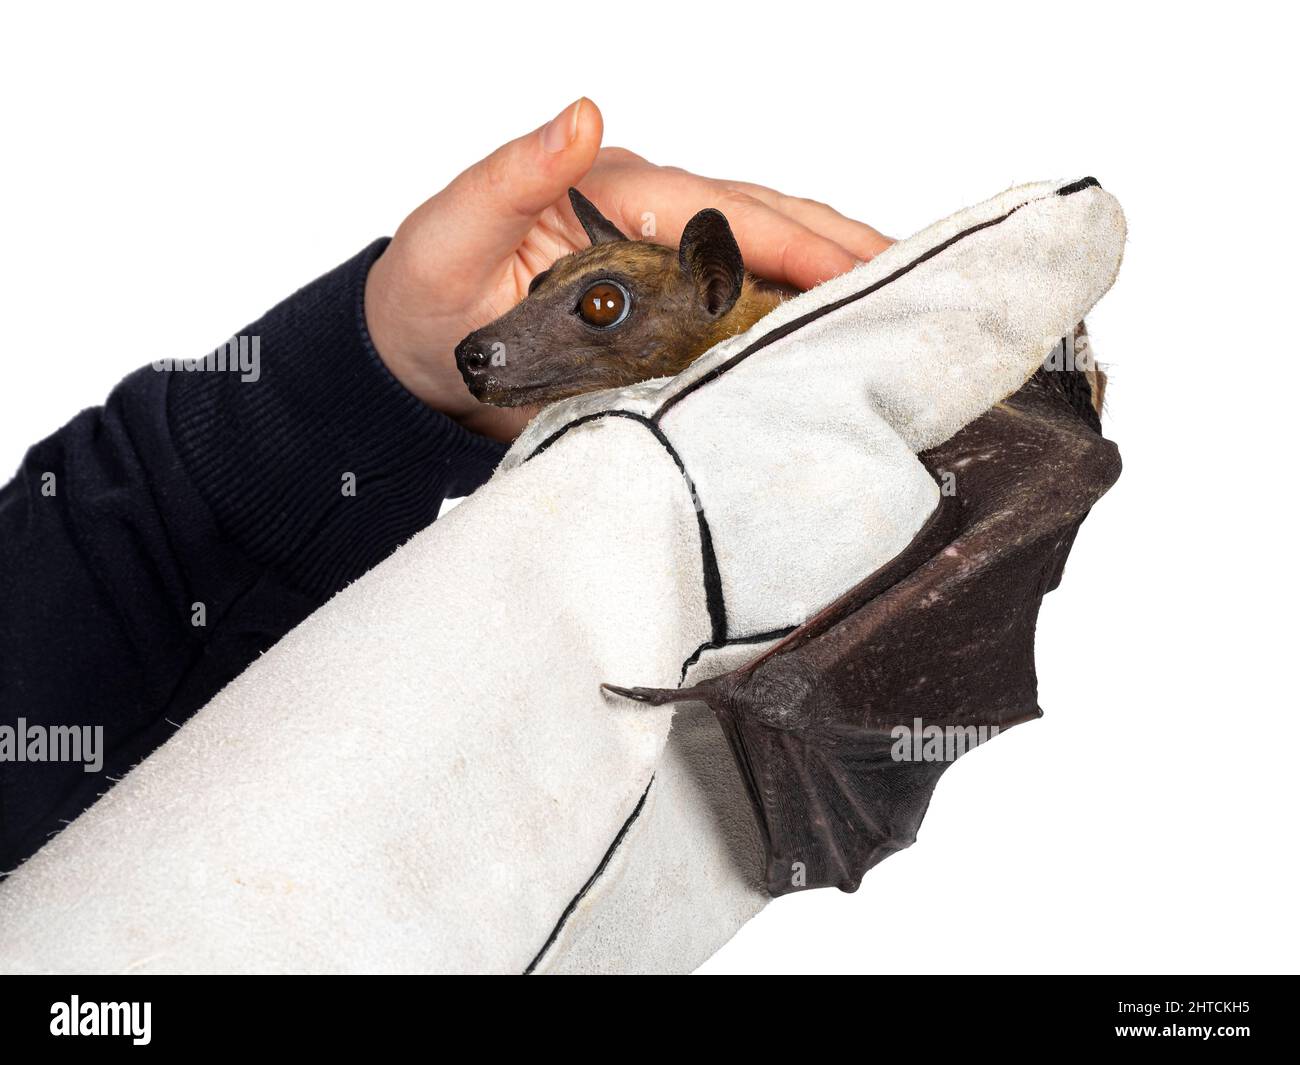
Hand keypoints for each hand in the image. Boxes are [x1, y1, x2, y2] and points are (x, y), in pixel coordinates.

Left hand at [364, 97, 892, 441]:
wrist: (412, 366)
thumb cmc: (424, 298)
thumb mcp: (450, 232)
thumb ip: (511, 177)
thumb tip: (582, 114)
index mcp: (616, 191)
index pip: (724, 212)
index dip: (795, 242)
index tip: (860, 272)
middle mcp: (651, 220)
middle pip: (766, 224)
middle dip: (844, 251)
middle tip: (921, 280)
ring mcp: (662, 266)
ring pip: (765, 262)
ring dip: (834, 279)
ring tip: (903, 302)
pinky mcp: (662, 313)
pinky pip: (742, 308)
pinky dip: (795, 319)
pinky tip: (835, 338)